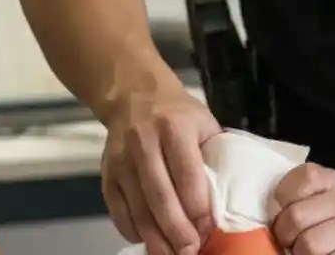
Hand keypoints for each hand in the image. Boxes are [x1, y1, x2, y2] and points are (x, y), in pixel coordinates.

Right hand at [101, 82, 222, 254]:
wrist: (134, 95)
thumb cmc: (179, 114)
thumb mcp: (204, 123)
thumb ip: (213, 156)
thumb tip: (227, 200)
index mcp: (175, 127)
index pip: (187, 174)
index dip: (198, 207)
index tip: (208, 229)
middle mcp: (144, 142)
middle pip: (160, 194)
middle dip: (176, 229)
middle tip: (190, 251)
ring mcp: (122, 159)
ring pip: (137, 206)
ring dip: (154, 236)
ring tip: (171, 254)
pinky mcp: (107, 172)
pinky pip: (117, 207)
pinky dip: (131, 228)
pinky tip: (146, 240)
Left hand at [272, 164, 334, 254]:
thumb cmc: (316, 225)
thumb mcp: (304, 204)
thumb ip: (288, 201)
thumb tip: (261, 219)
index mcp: (331, 179)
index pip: (303, 178)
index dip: (282, 201)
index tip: (282, 214)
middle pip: (298, 215)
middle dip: (286, 235)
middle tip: (291, 241)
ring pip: (310, 244)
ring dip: (300, 254)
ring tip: (305, 252)